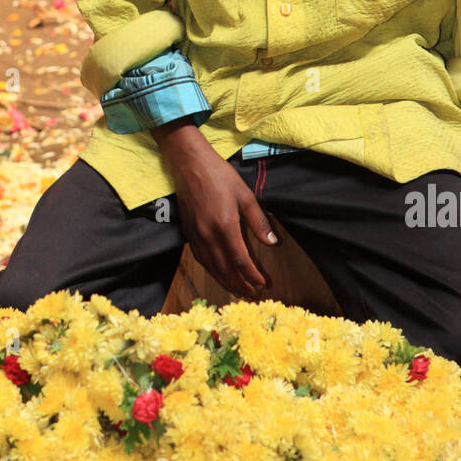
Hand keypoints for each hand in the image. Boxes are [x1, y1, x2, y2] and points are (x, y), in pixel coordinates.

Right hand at [156, 123, 276, 298]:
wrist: (189, 164)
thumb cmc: (219, 175)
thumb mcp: (245, 194)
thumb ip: (257, 221)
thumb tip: (272, 243)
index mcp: (225, 225)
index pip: (240, 260)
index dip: (252, 276)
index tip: (263, 284)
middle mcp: (208, 235)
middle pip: (225, 269)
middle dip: (240, 285)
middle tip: (253, 296)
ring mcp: (196, 235)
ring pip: (211, 267)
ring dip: (226, 282)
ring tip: (239, 292)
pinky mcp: (188, 232)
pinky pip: (201, 259)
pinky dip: (212, 271)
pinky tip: (219, 275)